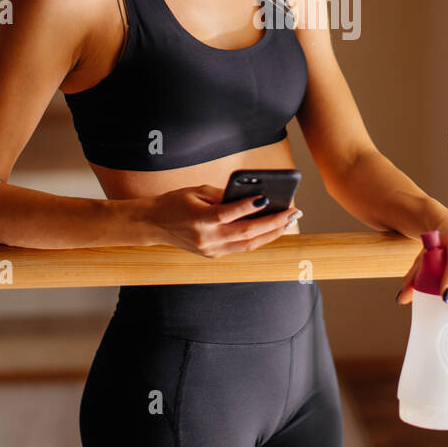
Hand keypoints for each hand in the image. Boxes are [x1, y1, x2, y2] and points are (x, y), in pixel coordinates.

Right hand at [145, 184, 301, 258]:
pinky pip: (241, 247)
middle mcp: (207, 238)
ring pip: (248, 244)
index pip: (230, 213)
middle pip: (246, 233)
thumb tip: (252, 197)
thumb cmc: (176, 202)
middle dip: (273, 223)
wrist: (154, 224)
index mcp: (200, 219)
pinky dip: (257, 238)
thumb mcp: (198, 191)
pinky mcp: (212, 255)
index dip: (250, 206)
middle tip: (293, 212)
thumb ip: (224, 196)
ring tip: (288, 221)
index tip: (268, 198)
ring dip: (271, 233)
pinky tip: (271, 229)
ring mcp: (211, 249)